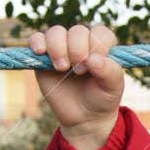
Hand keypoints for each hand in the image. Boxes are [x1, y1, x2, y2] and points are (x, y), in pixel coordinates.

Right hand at [28, 22, 123, 149]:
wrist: (84, 118)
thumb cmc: (102, 98)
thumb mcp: (113, 88)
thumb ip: (110, 72)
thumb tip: (93, 59)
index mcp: (101, 46)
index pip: (100, 33)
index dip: (97, 45)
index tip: (94, 65)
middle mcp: (81, 42)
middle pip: (77, 31)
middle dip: (78, 50)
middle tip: (79, 71)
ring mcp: (61, 47)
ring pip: (56, 32)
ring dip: (58, 47)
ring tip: (62, 68)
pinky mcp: (43, 56)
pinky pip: (36, 39)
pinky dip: (37, 42)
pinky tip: (40, 52)